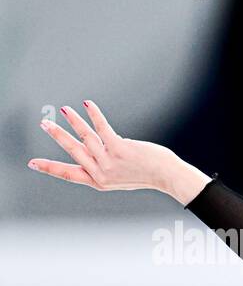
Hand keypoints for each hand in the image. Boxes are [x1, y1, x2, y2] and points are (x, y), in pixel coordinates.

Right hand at [27, 100, 179, 193]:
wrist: (167, 176)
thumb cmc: (146, 173)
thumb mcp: (121, 176)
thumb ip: (104, 164)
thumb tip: (94, 144)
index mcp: (99, 181)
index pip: (68, 174)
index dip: (49, 168)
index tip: (32, 163)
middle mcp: (101, 173)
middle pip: (72, 151)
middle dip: (57, 136)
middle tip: (43, 124)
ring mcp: (110, 162)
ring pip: (85, 137)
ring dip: (73, 121)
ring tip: (64, 110)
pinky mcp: (120, 149)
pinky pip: (102, 128)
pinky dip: (93, 114)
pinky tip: (86, 104)